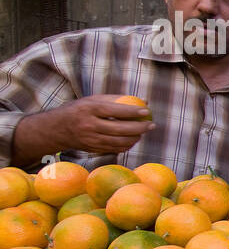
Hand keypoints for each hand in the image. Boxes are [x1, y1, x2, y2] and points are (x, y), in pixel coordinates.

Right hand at [18, 95, 153, 160]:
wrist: (57, 129)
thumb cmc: (80, 110)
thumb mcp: (93, 100)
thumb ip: (117, 99)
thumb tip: (144, 100)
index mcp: (89, 109)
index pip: (114, 110)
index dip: (132, 112)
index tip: (146, 111)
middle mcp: (88, 125)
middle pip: (119, 129)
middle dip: (139, 128)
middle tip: (151, 125)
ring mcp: (90, 139)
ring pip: (119, 141)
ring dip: (135, 138)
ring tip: (143, 132)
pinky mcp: (92, 149)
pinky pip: (115, 149)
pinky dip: (127, 145)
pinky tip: (133, 139)